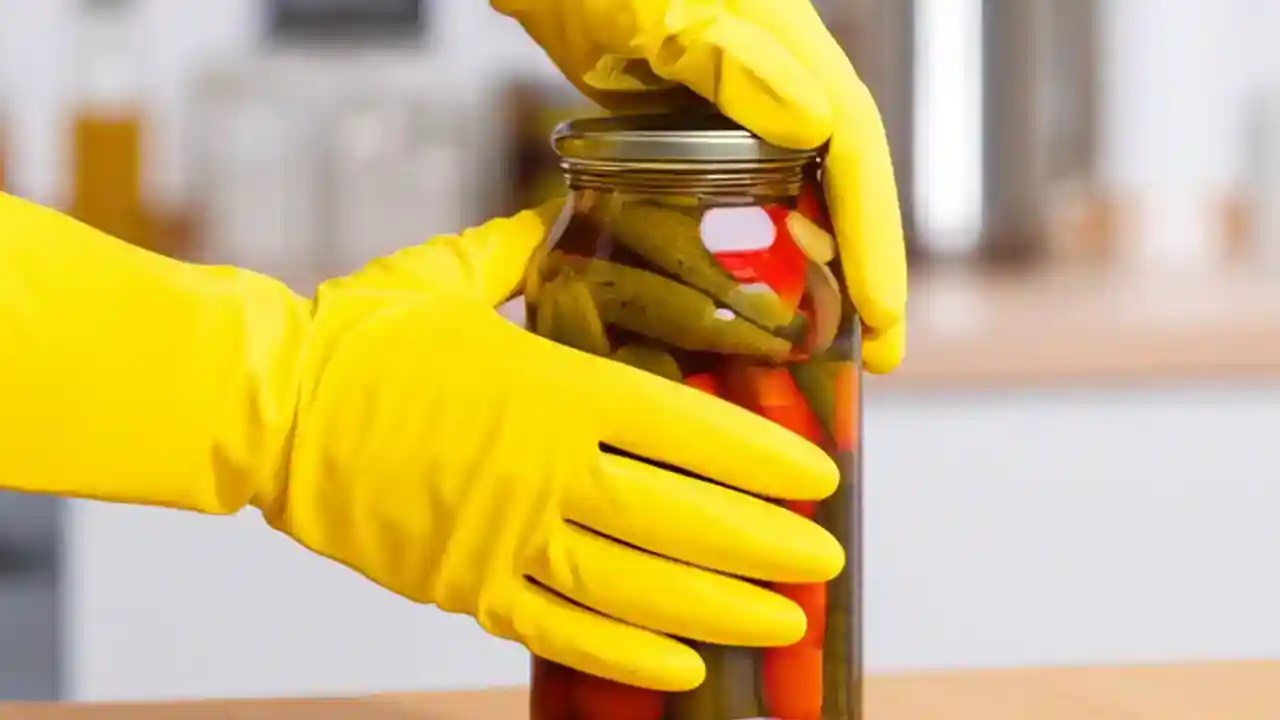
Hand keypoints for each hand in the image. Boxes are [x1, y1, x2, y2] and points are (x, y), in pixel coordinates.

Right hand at [264, 202, 843, 690]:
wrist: (266, 405)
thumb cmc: (359, 336)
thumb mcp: (453, 274)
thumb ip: (523, 248)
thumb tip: (563, 212)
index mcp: (553, 385)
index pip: (687, 427)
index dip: (761, 459)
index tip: (817, 477)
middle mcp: (543, 467)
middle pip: (680, 517)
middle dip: (764, 544)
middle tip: (824, 561)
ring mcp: (503, 534)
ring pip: (633, 585)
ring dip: (718, 607)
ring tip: (784, 620)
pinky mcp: (464, 585)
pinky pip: (559, 630)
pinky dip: (626, 652)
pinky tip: (685, 664)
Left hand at [494, 0, 906, 371]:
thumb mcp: (658, 10)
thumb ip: (727, 56)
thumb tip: (816, 122)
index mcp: (789, 49)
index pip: (852, 146)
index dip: (872, 231)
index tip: (881, 308)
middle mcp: (781, 81)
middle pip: (841, 185)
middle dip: (865, 272)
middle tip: (881, 355)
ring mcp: (742, 109)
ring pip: (799, 199)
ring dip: (818, 273)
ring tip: (832, 348)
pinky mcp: (700, 132)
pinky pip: (747, 200)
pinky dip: (760, 252)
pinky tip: (756, 301)